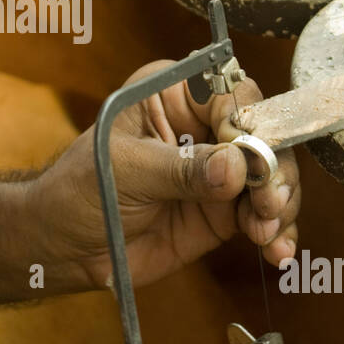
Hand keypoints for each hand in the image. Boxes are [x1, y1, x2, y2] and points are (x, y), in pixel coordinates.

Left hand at [33, 61, 298, 292]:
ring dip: (281, 204)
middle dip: (274, 170)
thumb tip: (235, 166)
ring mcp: (219, 171)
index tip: (249, 158)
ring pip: (272, 176)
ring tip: (268, 232)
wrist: (63, 248)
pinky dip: (277, 231)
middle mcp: (203, 127)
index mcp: (173, 95)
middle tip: (270, 204)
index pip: (230, 95)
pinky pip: (263, 215)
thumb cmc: (79, 191)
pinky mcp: (225, 212)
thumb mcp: (125, 171)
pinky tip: (276, 249)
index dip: (249, 125)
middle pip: (264, 134)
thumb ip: (181, 168)